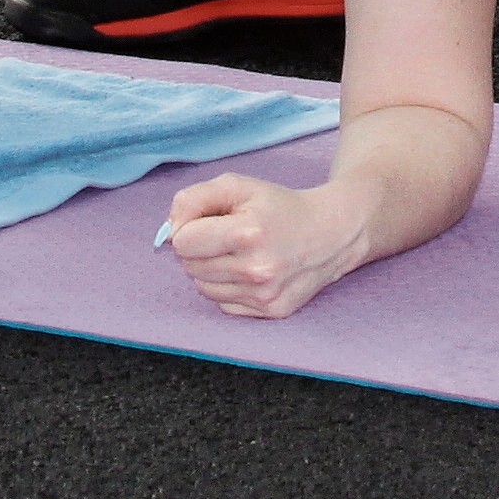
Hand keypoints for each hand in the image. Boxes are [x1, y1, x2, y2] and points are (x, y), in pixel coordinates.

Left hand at [159, 173, 370, 319]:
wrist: (330, 234)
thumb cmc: (279, 207)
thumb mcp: (238, 186)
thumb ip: (192, 200)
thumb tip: (168, 232)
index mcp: (247, 233)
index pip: (182, 242)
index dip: (190, 227)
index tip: (209, 221)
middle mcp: (256, 269)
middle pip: (190, 266)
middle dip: (201, 248)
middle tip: (227, 236)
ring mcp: (264, 295)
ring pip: (203, 288)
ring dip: (212, 269)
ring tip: (238, 253)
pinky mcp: (270, 312)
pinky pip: (223, 304)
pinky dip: (228, 288)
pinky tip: (249, 271)